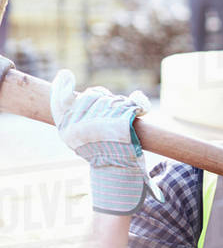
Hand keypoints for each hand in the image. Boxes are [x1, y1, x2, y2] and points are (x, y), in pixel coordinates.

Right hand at [50, 69, 162, 214]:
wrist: (118, 173)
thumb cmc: (99, 152)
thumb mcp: (79, 136)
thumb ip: (74, 111)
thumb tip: (65, 76)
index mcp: (67, 130)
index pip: (59, 102)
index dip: (62, 88)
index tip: (66, 74)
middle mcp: (80, 127)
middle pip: (92, 95)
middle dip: (102, 97)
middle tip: (110, 107)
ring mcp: (101, 125)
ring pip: (112, 99)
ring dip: (120, 104)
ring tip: (122, 119)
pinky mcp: (122, 126)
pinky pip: (129, 104)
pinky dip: (137, 103)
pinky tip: (139, 106)